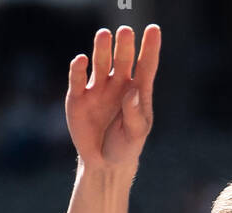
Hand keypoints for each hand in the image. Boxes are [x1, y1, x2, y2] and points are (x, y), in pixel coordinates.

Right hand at [66, 25, 159, 170]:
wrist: (103, 163)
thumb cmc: (126, 147)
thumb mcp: (136, 135)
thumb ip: (135, 114)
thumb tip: (131, 91)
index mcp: (137, 90)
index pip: (145, 65)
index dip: (150, 48)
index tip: (154, 29)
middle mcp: (117, 84)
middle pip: (122, 59)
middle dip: (124, 46)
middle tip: (125, 32)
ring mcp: (98, 88)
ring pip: (100, 63)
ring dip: (102, 49)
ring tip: (104, 35)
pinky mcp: (78, 97)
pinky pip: (77, 79)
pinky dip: (78, 69)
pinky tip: (82, 60)